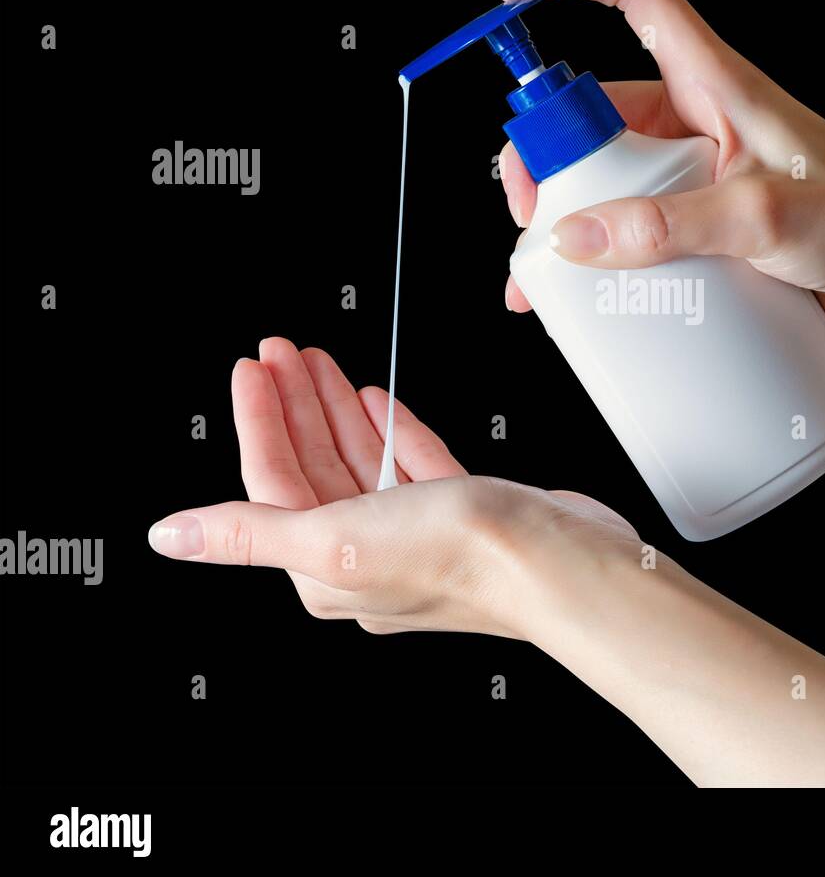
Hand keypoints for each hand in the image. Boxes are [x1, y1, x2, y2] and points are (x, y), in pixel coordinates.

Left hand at [146, 338, 637, 638]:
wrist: (561, 562)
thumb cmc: (463, 557)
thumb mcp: (333, 539)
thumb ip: (249, 532)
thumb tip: (169, 537)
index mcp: (326, 569)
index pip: (273, 481)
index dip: (259, 418)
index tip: (253, 367)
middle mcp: (367, 556)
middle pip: (314, 467)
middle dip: (294, 404)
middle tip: (282, 351)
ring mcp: (416, 535)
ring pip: (360, 461)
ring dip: (335, 409)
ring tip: (318, 364)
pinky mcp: (462, 514)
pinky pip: (412, 464)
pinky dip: (390, 430)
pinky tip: (376, 400)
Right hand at [496, 0, 824, 334]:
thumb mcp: (763, 216)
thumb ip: (670, 225)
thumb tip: (577, 235)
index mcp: (717, 84)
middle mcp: (703, 120)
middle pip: (598, 111)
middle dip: (549, 154)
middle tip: (533, 215)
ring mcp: (703, 174)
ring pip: (612, 176)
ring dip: (574, 215)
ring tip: (550, 273)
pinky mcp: (710, 224)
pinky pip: (642, 225)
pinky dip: (612, 254)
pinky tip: (601, 297)